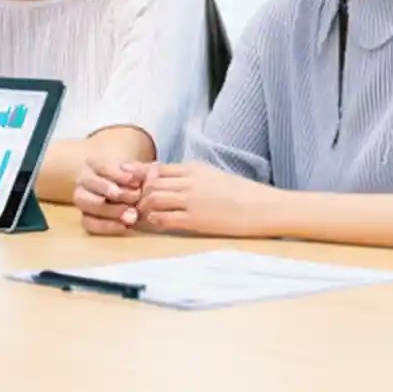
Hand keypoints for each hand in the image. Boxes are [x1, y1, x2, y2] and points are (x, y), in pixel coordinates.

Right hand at [73, 158, 149, 235]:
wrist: (129, 194)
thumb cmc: (133, 180)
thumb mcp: (138, 171)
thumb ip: (138, 172)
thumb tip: (135, 177)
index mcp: (94, 164)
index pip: (102, 167)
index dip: (118, 175)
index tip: (136, 182)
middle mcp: (83, 180)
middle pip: (91, 184)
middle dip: (115, 193)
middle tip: (136, 199)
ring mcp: (81, 199)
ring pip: (87, 203)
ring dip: (110, 210)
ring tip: (132, 216)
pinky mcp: (84, 217)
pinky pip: (88, 223)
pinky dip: (106, 226)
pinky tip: (124, 226)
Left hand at [137, 162, 281, 236]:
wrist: (264, 207)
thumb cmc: (242, 193)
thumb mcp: (214, 176)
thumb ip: (190, 176)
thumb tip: (169, 179)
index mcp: (194, 168)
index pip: (156, 168)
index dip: (139, 175)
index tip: (129, 181)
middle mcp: (189, 181)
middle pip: (150, 182)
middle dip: (138, 193)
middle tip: (134, 203)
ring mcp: (191, 200)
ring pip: (153, 198)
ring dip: (144, 207)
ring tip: (145, 214)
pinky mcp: (195, 219)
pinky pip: (164, 218)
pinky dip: (155, 220)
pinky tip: (157, 223)